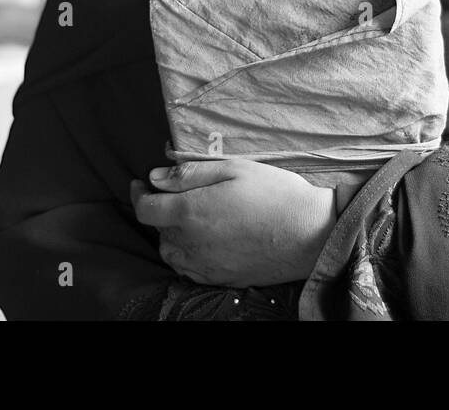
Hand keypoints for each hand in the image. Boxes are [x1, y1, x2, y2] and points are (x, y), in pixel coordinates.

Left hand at [130, 159, 335, 287]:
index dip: (138, 193)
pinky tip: (201, 241)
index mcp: (189, 211)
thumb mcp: (233, 168)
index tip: (142, 183)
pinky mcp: (220, 279)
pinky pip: (187, 270)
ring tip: (187, 218)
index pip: (144, 208)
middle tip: (174, 193)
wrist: (311, 234)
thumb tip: (155, 178)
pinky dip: (185, 254)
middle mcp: (191, 242)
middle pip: (157, 229)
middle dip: (159, 209)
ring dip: (170, 234)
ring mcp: (204, 265)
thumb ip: (189, 173)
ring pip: (169, 252)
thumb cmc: (275, 194)